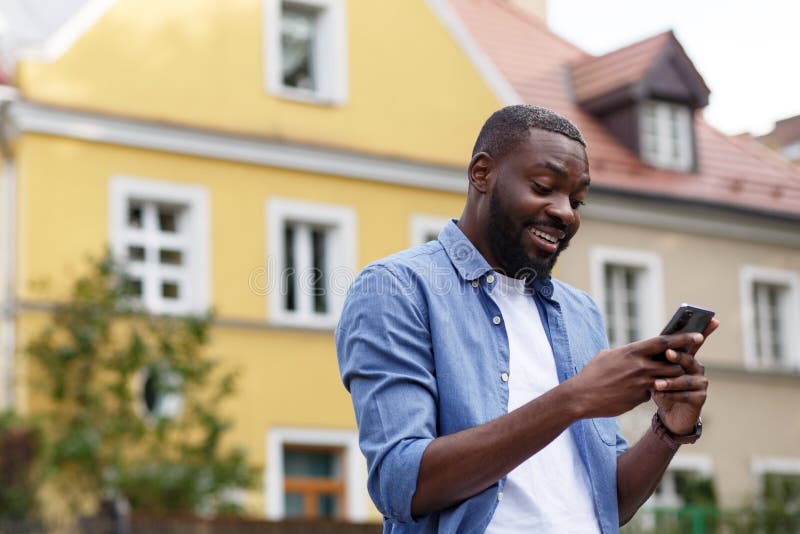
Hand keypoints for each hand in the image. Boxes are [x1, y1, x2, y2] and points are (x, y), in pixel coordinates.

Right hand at [570, 331, 707, 418]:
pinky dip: (654, 391)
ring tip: (672, 377)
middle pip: (673, 363)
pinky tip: (641, 391)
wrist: (581, 396)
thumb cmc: (591, 374)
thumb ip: (625, 353)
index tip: (698, 335)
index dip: (683, 338)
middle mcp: (640, 366)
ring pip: (669, 379)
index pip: (664, 342)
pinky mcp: (640, 398)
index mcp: (632, 351)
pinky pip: (654, 393)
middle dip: (683, 361)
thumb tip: (633, 352)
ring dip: (672, 378)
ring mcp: (641, 383)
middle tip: (694, 359)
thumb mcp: (606, 356)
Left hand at [653, 318, 718, 434]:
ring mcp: (700, 383)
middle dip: (678, 356)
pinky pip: (686, 395)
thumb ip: (657, 358)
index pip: (694, 342)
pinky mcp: (700, 398)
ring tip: (656, 384)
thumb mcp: (656, 371)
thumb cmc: (661, 387)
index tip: (712, 319)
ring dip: (670, 381)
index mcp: (687, 358)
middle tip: (667, 353)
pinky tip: (661, 395)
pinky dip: (672, 395)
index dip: (704, 330)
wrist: (669, 413)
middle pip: (688, 359)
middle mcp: (697, 368)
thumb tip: (652, 341)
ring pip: (685, 379)